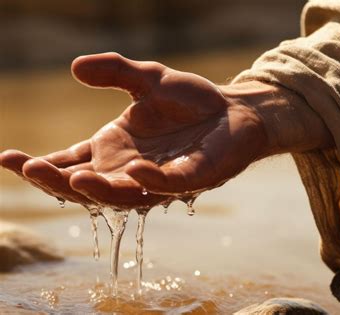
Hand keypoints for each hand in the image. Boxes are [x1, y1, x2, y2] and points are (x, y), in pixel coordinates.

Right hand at [0, 53, 268, 208]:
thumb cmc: (192, 100)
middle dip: (56, 182)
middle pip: (86, 186)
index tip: (7, 158)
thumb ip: (115, 72)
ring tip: (72, 179)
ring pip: (121, 194)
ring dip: (96, 190)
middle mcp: (130, 169)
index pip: (70, 162)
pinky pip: (166, 185)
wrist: (234, 111)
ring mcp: (159, 177)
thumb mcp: (149, 79)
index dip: (40, 165)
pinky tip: (134, 168)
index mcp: (114, 149)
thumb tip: (75, 66)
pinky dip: (150, 180)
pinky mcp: (191, 178)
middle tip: (29, 168)